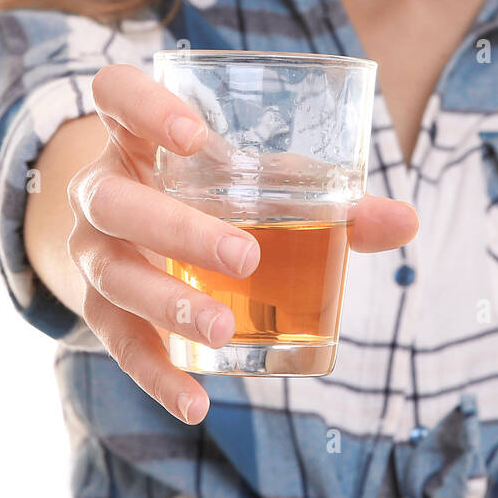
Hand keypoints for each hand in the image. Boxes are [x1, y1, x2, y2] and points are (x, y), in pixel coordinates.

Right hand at [67, 63, 418, 424]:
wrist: (132, 238)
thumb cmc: (212, 194)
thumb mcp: (259, 183)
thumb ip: (326, 198)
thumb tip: (405, 220)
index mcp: (136, 135)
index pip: (118, 96)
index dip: (147, 108)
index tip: (195, 135)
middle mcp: (101, 187)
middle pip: (117, 200)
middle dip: (179, 229)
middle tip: (246, 256)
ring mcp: (91, 249)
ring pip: (114, 275)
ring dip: (169, 303)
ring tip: (223, 328)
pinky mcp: (96, 308)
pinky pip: (119, 343)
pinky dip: (157, 375)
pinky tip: (197, 402)